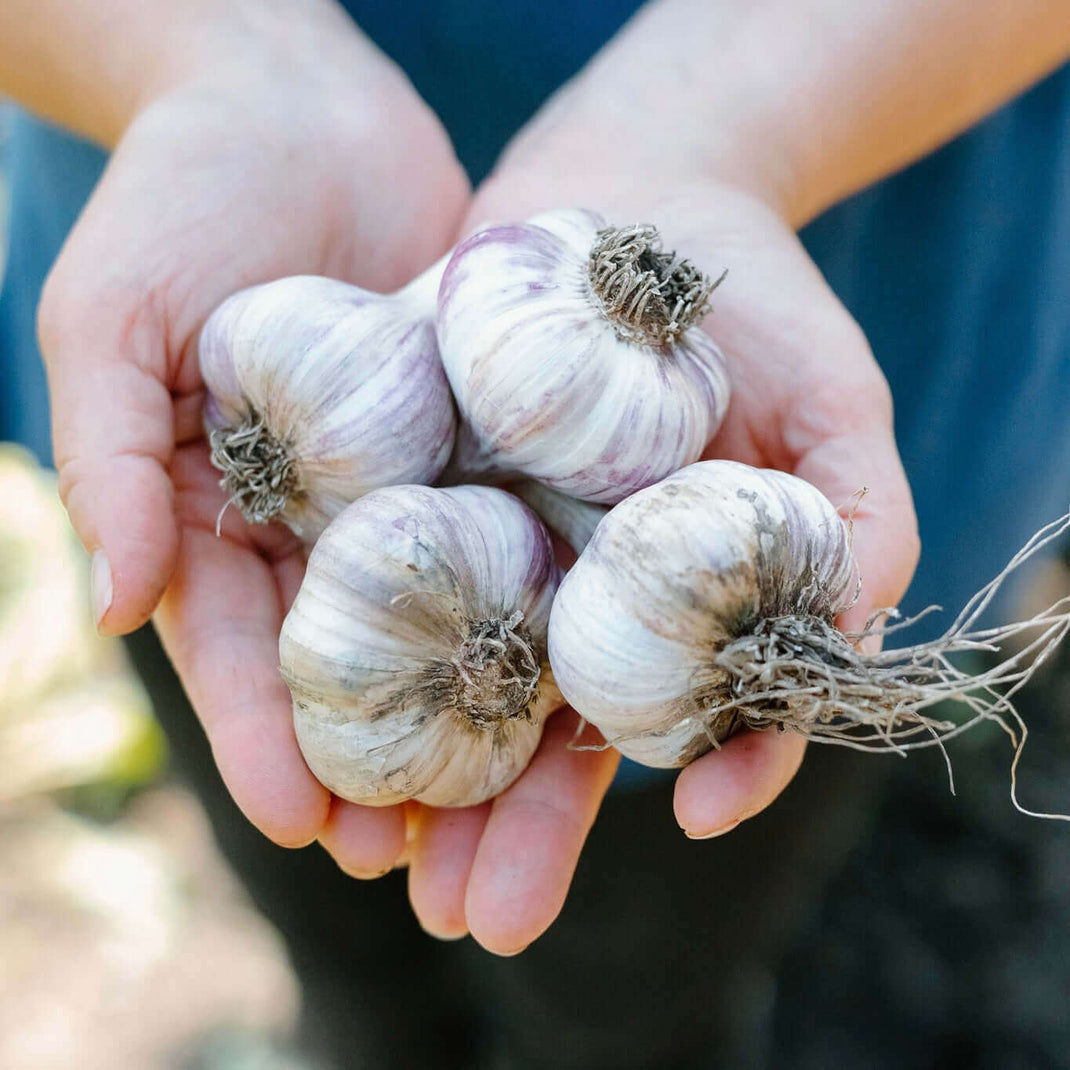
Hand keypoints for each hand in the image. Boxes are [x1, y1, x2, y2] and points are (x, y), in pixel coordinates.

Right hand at [36, 18, 477, 879]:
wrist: (297, 102)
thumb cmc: (181, 197)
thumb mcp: (115, 316)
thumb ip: (109, 453)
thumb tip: (111, 601)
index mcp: (218, 508)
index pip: (239, 647)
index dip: (264, 738)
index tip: (302, 823)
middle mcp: (315, 515)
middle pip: (348, 661)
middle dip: (375, 759)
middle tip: (414, 857)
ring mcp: (402, 481)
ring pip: (438, 617)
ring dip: (463, 712)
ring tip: (498, 805)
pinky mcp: (477, 436)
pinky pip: (506, 523)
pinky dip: (532, 597)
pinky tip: (569, 666)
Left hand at [422, 72, 919, 938]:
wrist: (637, 185)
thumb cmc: (758, 299)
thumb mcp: (837, 403)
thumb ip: (858, 526)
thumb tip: (844, 654)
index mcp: (680, 595)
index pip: (689, 715)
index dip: (705, 768)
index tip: (691, 816)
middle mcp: (581, 592)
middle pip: (550, 732)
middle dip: (519, 830)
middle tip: (479, 921)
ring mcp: (493, 545)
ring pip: (448, 685)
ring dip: (416, 779)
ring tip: (377, 863)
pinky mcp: (413, 487)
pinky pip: (374, 580)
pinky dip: (344, 652)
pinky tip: (310, 720)